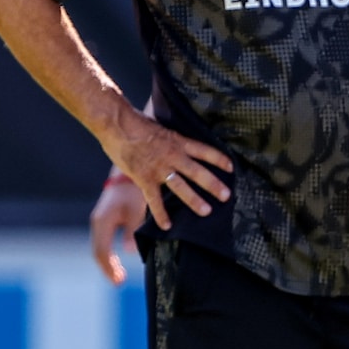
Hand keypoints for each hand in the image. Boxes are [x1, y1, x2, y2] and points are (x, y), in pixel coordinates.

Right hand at [89, 176, 146, 285]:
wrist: (127, 175)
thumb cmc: (134, 191)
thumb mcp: (136, 211)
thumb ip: (132, 232)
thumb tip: (130, 252)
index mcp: (103, 221)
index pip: (102, 251)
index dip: (110, 268)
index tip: (119, 281)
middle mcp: (98, 223)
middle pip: (98, 252)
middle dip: (107, 269)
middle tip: (119, 282)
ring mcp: (100, 222)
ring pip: (99, 248)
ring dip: (107, 263)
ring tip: (118, 277)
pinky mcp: (105, 221)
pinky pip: (103, 242)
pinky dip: (108, 255)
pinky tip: (116, 263)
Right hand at [103, 112, 232, 232]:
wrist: (118, 124)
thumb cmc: (135, 122)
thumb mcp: (160, 127)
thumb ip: (169, 139)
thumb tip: (173, 142)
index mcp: (178, 141)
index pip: (204, 151)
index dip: (219, 159)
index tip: (231, 167)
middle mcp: (173, 156)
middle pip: (198, 172)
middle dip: (213, 185)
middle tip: (226, 196)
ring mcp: (159, 169)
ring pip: (181, 187)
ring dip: (195, 200)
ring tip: (206, 211)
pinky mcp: (144, 178)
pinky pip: (154, 199)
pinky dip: (161, 213)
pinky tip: (167, 225)